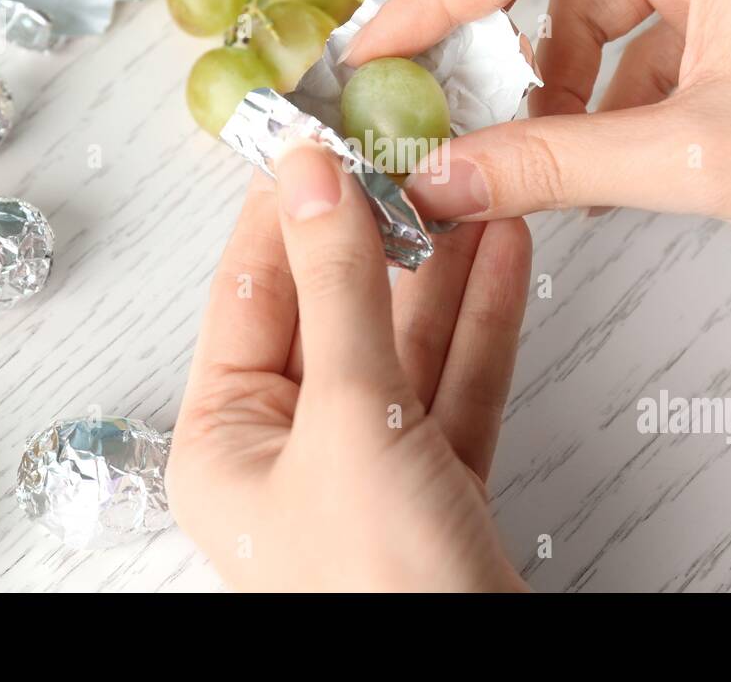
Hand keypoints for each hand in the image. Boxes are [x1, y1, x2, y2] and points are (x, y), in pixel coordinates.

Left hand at [165, 148, 530, 590]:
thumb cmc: (383, 593)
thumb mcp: (351, 419)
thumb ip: (337, 290)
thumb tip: (311, 177)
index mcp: (225, 440)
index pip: (247, 293)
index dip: (285, 210)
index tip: (320, 137)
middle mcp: (288, 453)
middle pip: (333, 313)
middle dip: (380, 236)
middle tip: (412, 155)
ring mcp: (366, 471)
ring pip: (404, 346)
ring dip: (444, 271)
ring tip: (474, 189)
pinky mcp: (436, 488)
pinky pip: (455, 388)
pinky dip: (483, 325)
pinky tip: (505, 259)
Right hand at [345, 0, 730, 264]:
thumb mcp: (692, 161)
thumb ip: (552, 165)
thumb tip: (445, 177)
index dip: (432, 2)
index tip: (371, 51)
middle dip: (482, 32)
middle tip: (426, 96)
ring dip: (545, 73)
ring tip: (533, 150)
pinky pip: (628, 27)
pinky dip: (595, 86)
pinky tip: (593, 150)